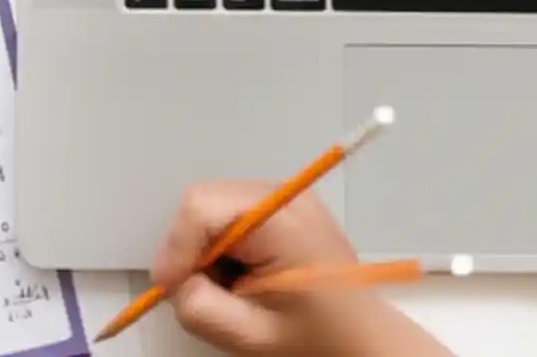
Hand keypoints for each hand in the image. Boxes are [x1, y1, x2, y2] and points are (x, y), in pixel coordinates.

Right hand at [153, 181, 451, 356]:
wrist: (365, 339)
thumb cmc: (320, 339)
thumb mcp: (253, 335)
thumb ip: (202, 308)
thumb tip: (171, 283)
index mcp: (284, 222)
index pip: (202, 206)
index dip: (177, 246)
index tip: (171, 286)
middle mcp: (285, 196)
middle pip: (203, 201)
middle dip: (190, 247)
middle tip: (203, 289)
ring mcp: (285, 197)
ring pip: (211, 206)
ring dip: (205, 247)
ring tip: (229, 285)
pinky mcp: (282, 206)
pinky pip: (228, 213)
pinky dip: (220, 244)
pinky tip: (241, 274)